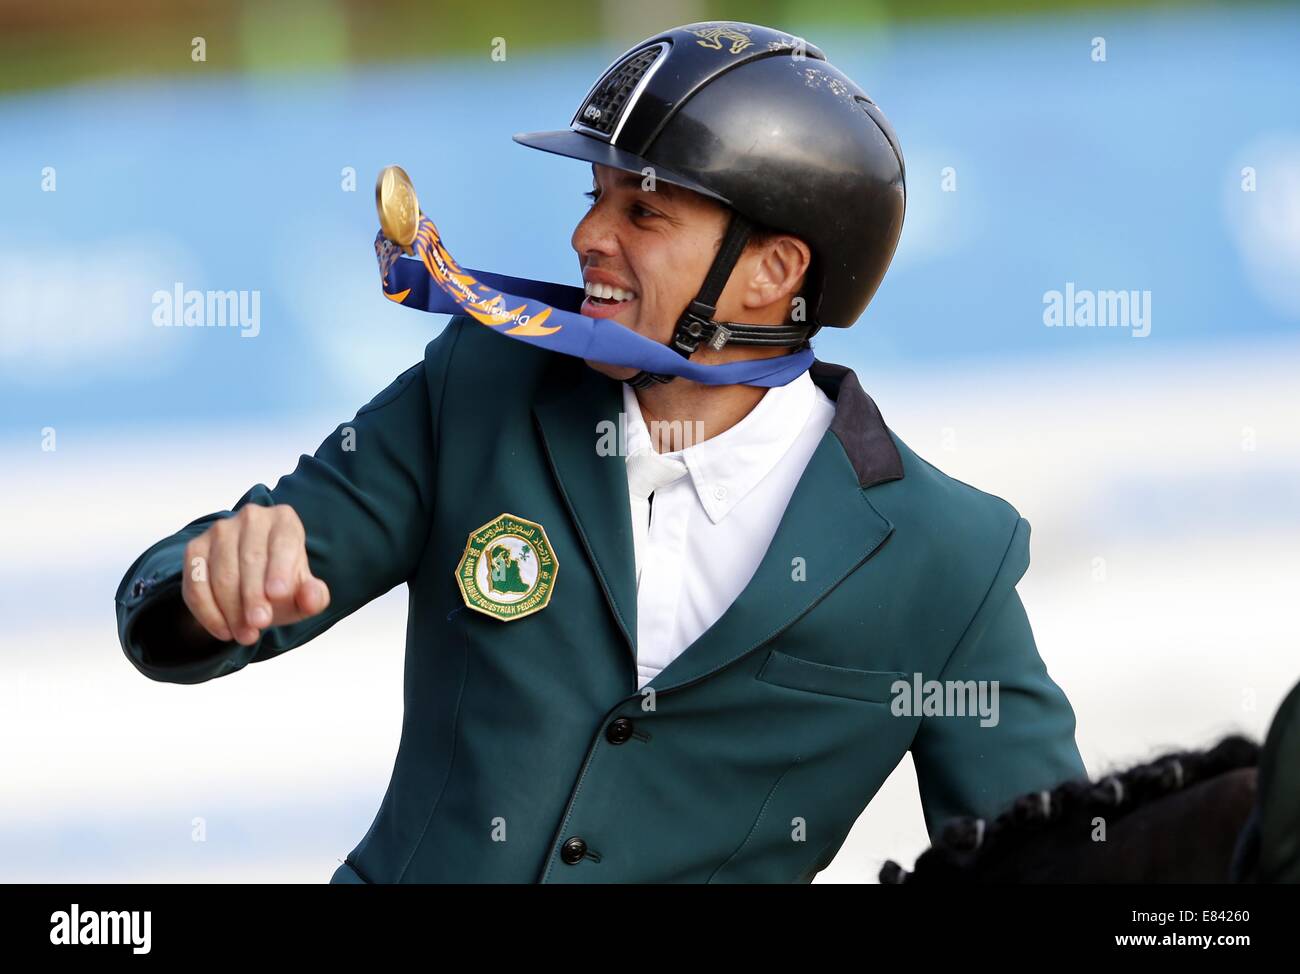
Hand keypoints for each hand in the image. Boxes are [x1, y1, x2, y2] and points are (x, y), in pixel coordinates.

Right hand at [181, 504, 329, 644]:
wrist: (252, 585)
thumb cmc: (282, 585)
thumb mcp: (304, 594)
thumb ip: (314, 596)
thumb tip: (312, 598)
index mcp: (284, 520)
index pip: (283, 544)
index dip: (280, 569)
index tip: (278, 595)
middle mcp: (252, 518)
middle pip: (250, 559)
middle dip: (253, 596)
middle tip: (260, 624)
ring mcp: (220, 531)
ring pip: (221, 573)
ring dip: (232, 609)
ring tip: (246, 635)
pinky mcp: (195, 549)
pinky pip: (196, 583)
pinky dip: (208, 611)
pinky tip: (224, 630)